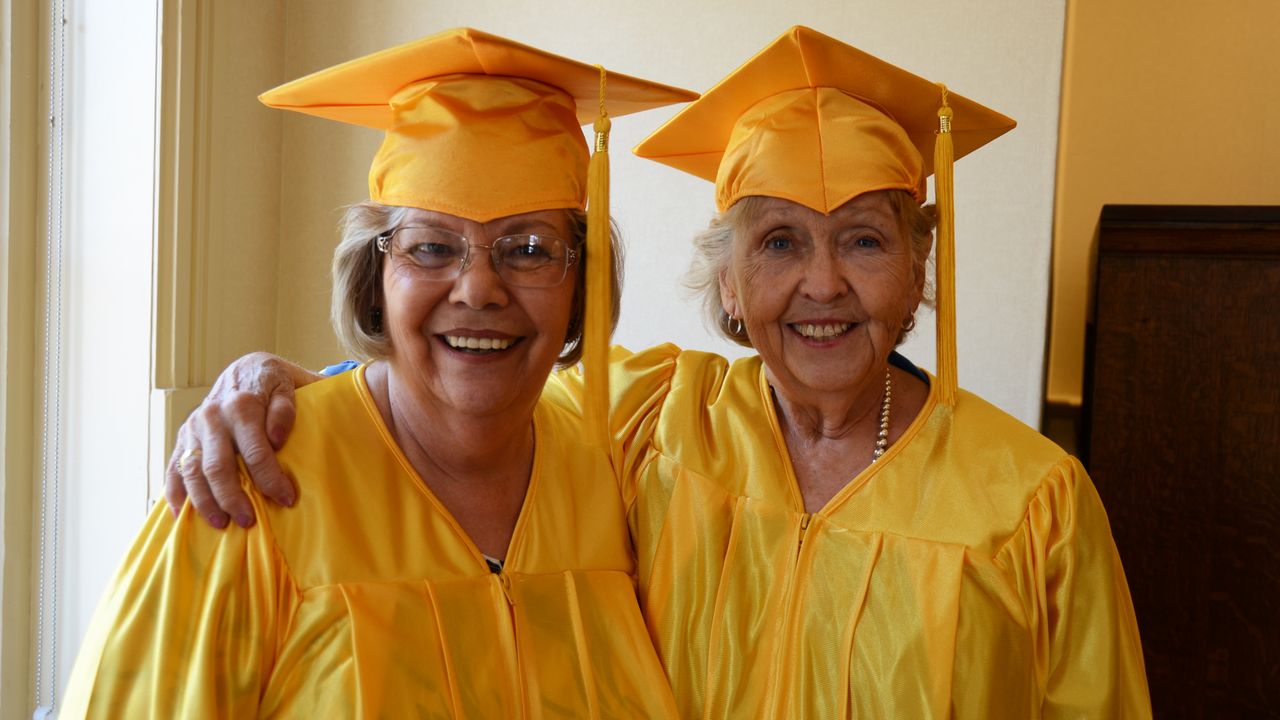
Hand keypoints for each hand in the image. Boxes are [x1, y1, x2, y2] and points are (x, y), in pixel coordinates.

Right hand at [164, 352, 320, 527]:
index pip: (256, 452)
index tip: (287, 499)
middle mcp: (213, 417)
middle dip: (234, 498)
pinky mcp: (183, 438)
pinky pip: (174, 469)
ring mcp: (194, 429)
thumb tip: (276, 437)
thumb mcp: (288, 387)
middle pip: (219, 467)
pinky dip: (175, 494)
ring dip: (205, 502)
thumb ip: (286, 409)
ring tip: (221, 524)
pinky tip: (181, 516)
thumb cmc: (274, 385)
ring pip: (193, 472)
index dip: (271, 479)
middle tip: (249, 521)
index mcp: (241, 405)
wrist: (245, 370)